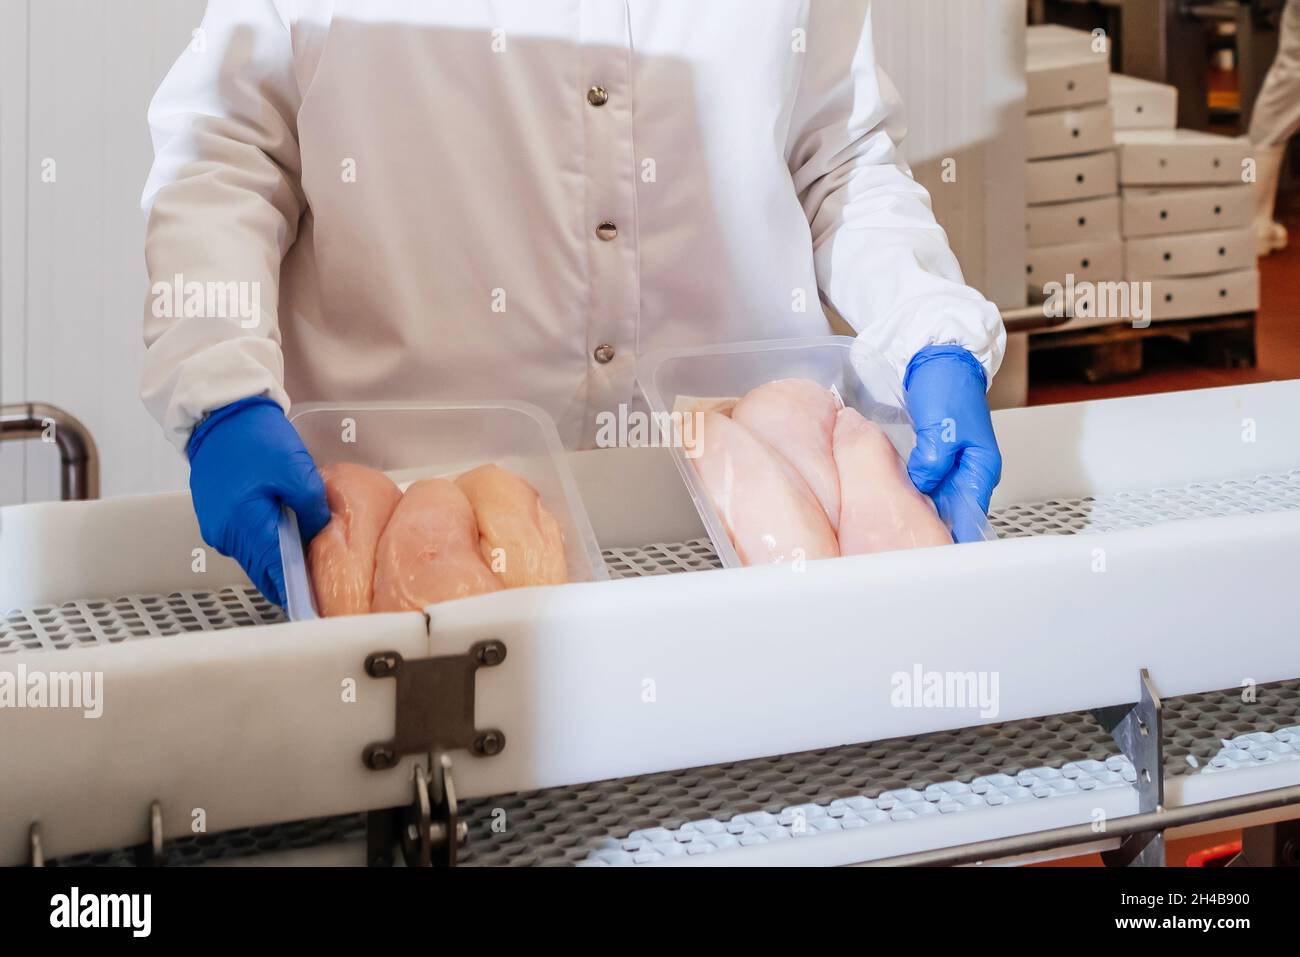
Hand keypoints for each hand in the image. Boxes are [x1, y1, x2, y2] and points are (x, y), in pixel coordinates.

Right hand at [187, 397, 330, 605]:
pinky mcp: (215, 517)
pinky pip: (244, 542)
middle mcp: (226, 534)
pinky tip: (285, 539)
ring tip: (305, 564)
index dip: (296, 591)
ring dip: (276, 562)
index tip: (315, 605)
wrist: (220, 413)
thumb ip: (312, 510)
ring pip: (253, 558)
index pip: (274, 572)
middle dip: (288, 580)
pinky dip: (264, 545)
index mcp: (245, 525)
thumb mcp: (297, 472)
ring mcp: (216, 527)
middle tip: (317, 589)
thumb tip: (321, 535)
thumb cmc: (257, 438)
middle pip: (262, 570)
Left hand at [903, 345, 1001, 542]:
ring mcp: (954, 464)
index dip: (956, 538)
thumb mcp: (940, 426)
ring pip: (940, 500)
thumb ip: (933, 461)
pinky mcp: (937, 456)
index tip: (940, 560)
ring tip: (902, 539)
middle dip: (937, 532)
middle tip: (912, 553)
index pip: (971, 516)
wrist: (937, 357)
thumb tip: (921, 484)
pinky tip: (897, 506)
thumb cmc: (946, 385)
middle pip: (955, 512)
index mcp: (982, 467)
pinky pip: (928, 485)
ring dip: (924, 514)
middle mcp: (972, 470)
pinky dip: (915, 495)